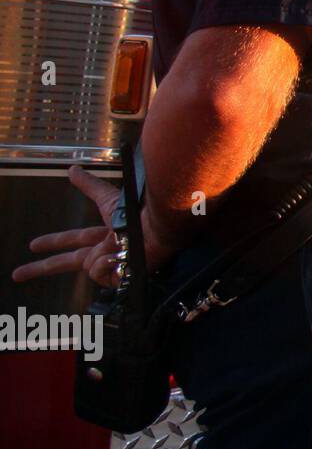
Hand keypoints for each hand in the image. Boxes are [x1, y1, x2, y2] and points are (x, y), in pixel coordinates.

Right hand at [11, 166, 170, 286]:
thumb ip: (89, 186)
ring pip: (88, 265)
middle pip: (68, 262)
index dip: (53, 242)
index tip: (33, 246)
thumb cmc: (139, 213)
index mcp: (103, 235)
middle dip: (42, 268)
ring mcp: (112, 266)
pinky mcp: (119, 278)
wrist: (157, 228)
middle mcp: (105, 252)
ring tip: (118, 246)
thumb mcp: (107, 198)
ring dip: (99, 253)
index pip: (73, 240)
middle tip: (17, 275)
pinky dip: (106, 262)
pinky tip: (121, 257)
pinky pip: (97, 272)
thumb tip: (72, 169)